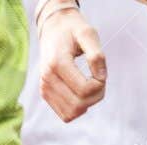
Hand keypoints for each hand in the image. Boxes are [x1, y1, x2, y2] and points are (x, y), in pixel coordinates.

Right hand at [39, 8, 106, 123]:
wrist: (53, 29)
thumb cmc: (73, 30)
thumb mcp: (88, 33)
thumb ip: (97, 54)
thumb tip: (102, 77)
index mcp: (57, 63)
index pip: (84, 90)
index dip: (100, 84)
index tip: (101, 71)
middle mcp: (47, 78)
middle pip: (79, 105)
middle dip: (96, 96)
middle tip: (99, 79)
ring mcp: (44, 88)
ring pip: (72, 113)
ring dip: (87, 104)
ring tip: (90, 86)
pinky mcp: (45, 94)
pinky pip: (66, 114)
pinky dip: (78, 107)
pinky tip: (81, 92)